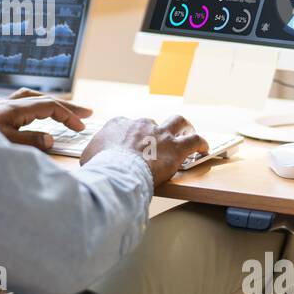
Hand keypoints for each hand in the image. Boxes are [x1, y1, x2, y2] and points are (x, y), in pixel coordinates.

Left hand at [0, 87, 93, 149]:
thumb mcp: (4, 144)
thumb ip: (29, 141)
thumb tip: (51, 139)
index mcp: (14, 109)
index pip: (49, 107)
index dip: (68, 115)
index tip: (82, 126)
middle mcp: (8, 104)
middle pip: (44, 99)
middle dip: (66, 105)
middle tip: (87, 112)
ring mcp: (0, 106)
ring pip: (31, 98)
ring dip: (50, 103)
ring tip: (65, 110)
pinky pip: (20, 103)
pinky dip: (34, 105)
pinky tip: (33, 114)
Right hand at [80, 114, 208, 186]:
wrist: (117, 172)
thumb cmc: (102, 167)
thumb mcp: (89, 156)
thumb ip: (93, 153)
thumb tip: (91, 159)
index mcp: (118, 124)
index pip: (127, 124)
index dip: (131, 134)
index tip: (132, 143)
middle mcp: (141, 124)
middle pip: (152, 122)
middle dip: (156, 130)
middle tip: (159, 140)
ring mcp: (160, 134)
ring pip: (178, 122)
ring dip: (184, 126)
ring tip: (188, 132)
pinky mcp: (176, 147)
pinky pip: (194, 141)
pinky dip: (201, 143)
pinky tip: (204, 149)